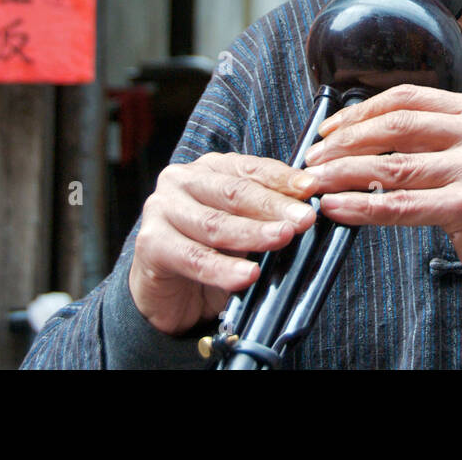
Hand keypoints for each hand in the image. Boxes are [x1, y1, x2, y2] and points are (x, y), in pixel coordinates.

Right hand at [128, 151, 319, 335]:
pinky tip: (248, 276)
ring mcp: (162, 209)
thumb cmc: (212, 253)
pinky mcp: (150, 243)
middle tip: (304, 219)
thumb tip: (308, 215)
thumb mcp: (243, 229)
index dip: (282, 178)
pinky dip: (224, 269)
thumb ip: (267, 218)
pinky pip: (194, 258)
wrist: (168, 291)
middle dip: (273, 206)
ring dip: (252, 233)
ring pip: (215, 223)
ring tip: (282, 238)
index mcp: (209, 169)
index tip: (311, 189)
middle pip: (233, 192)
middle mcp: (182, 180)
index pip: (249, 169)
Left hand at [303, 84, 461, 297]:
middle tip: (314, 159)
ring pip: (393, 166)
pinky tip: (338, 208)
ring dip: (344, 174)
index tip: (329, 130)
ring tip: (315, 183)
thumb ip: (431, 137)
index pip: (407, 97)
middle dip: (345, 141)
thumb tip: (362, 135)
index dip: (360, 111)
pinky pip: (401, 205)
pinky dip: (362, 206)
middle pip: (396, 125)